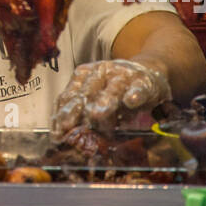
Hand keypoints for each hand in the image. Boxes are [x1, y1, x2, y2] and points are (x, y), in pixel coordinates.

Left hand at [50, 59, 171, 140]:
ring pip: (112, 89)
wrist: (148, 72)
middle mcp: (101, 73)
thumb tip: (62, 134)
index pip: (70, 95)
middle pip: (87, 92)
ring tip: (97, 114)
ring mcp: (123, 76)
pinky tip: (130, 101)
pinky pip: (138, 88)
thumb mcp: (96, 96)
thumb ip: (81, 112)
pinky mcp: (143, 81)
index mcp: (84, 76)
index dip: (62, 113)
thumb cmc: (117, 89)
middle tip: (68, 125)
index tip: (57, 131)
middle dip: (77, 109)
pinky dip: (135, 94)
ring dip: (104, 101)